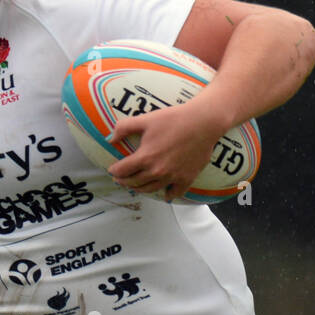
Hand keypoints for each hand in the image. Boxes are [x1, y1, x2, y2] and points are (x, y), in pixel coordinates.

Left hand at [106, 101, 223, 200]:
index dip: (114, 171)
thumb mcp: (145, 119)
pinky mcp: (187, 178)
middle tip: (120, 180)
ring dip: (140, 189)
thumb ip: (124, 128)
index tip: (112, 170)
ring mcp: (172, 177)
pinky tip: (165, 195)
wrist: (203, 122)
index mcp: (145, 157)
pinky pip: (175, 193)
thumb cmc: (174, 119)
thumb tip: (110, 139)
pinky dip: (168, 196)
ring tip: (136, 186)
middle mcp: (157, 171)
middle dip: (124, 181)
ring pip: (151, 189)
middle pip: (134, 182)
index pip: (123, 170)